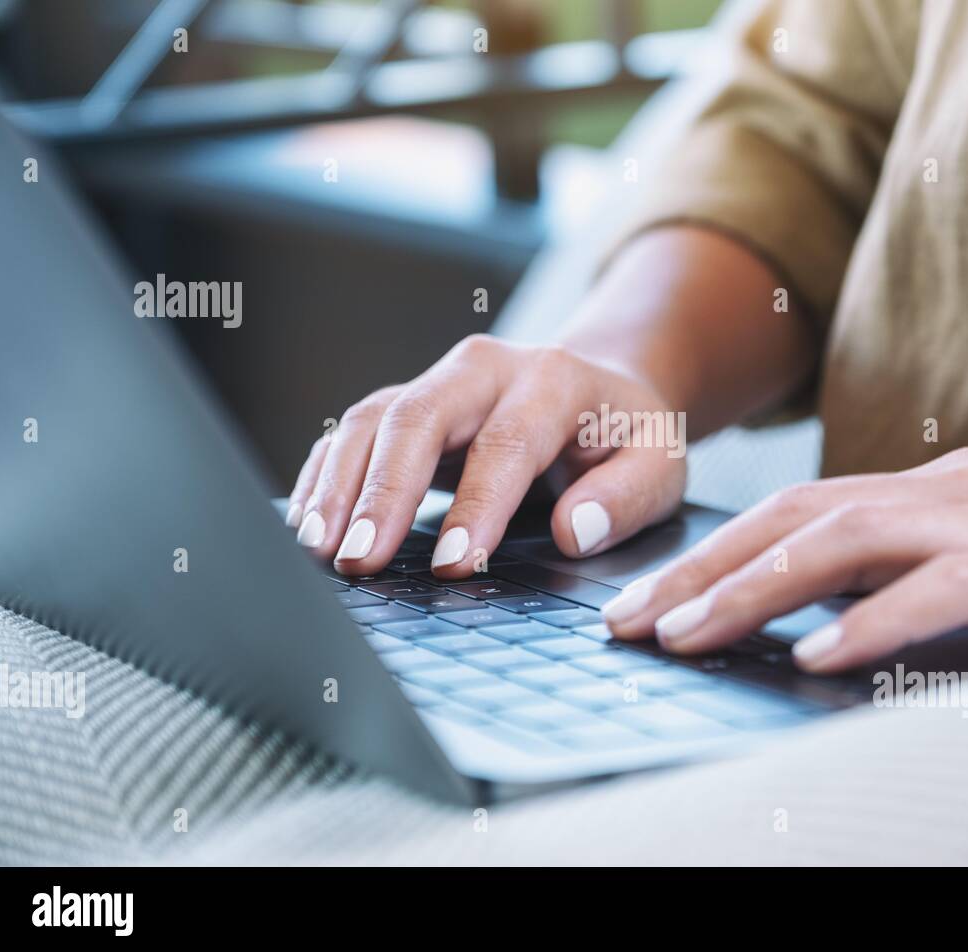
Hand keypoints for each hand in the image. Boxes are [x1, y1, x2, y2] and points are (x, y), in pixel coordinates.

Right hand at [288, 335, 686, 576]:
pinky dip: (325, 476)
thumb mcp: (660, 463)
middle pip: (418, 418)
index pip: (506, 443)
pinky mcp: (408, 405)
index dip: (479, 505)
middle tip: (358, 558)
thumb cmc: (627, 435)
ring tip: (317, 547)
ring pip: (372, 420)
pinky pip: (353, 431)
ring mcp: (437, 382)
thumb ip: (625, 497)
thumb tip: (572, 531)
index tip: (456, 565)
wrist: (603, 386)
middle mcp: (484, 369)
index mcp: (552, 380)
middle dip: (383, 491)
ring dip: (338, 485)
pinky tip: (307, 522)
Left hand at [601, 448, 967, 670]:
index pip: (800, 510)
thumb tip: (840, 620)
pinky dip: (869, 625)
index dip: (714, 552)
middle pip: (794, 519)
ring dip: (750, 593)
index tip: (650, 597)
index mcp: (939, 486)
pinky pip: (937, 593)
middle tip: (624, 621)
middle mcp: (950, 491)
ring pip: (841, 546)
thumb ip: (926, 576)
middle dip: (699, 570)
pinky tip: (815, 660)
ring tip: (683, 638)